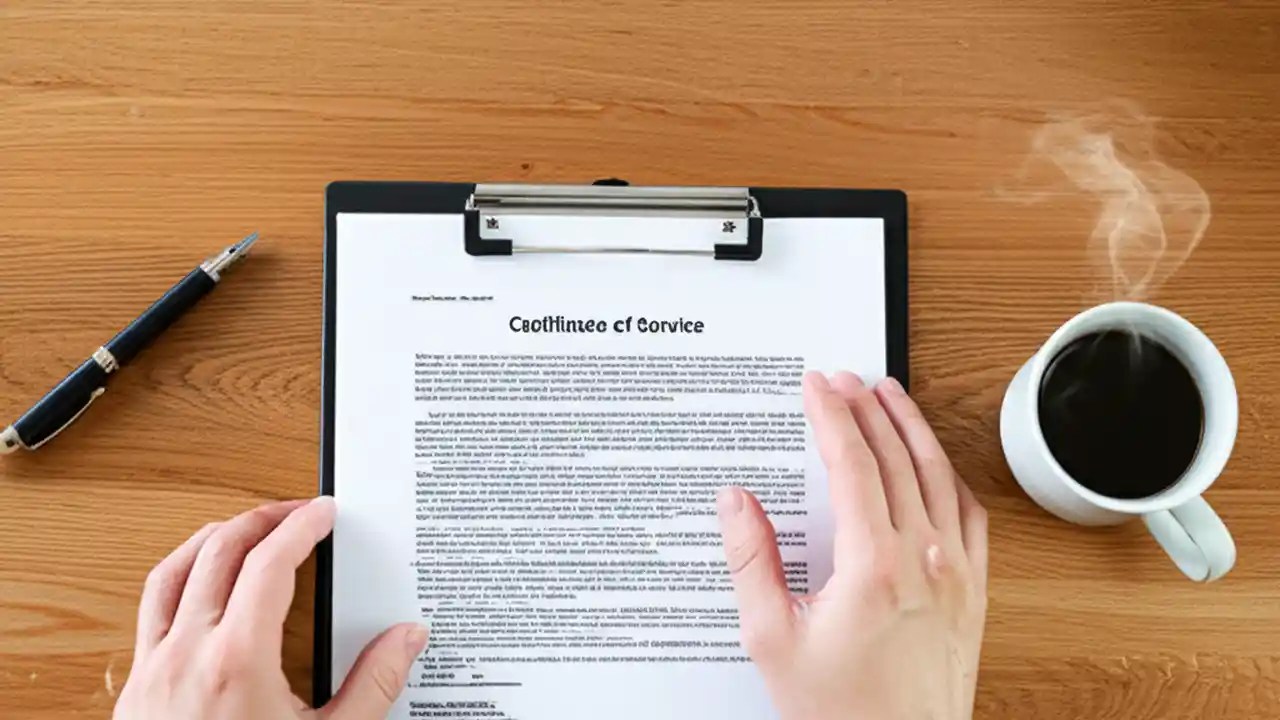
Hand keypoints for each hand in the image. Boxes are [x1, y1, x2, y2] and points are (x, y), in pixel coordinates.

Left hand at [115, 496, 428, 719]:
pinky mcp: (136, 688)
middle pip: (219, 550)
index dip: (301, 526)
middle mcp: (187, 652)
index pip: (270, 562)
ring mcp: (153, 668)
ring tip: (246, 528)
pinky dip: (179, 575)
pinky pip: (150, 607)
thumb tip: (408, 637)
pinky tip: (200, 584)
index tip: (323, 513)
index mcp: (238, 659)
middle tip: (296, 511)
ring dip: (213, 537)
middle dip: (261, 518)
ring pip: (173, 570)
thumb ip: (374, 684)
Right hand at [717, 372, 987, 719]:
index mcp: (873, 566)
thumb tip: (736, 503)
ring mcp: (956, 574)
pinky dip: (951, 476)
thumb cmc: (840, 712)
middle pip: (898, 458)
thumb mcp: (773, 638)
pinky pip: (972, 516)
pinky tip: (938, 465)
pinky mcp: (973, 593)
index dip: (832, 416)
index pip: (853, 464)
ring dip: (913, 428)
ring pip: (939, 476)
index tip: (817, 386)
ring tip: (891, 397)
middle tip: (846, 379)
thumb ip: (751, 562)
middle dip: (868, 408)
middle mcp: (924, 560)